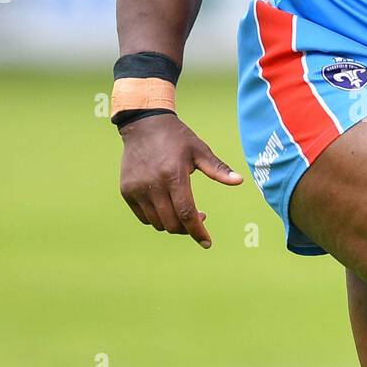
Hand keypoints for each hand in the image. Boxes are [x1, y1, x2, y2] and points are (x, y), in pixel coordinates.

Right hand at [119, 114, 242, 247]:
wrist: (143, 124)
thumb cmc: (176, 137)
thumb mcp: (200, 150)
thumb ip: (218, 169)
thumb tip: (240, 181)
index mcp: (173, 175)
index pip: (186, 213)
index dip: (198, 231)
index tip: (207, 242)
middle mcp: (153, 184)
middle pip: (172, 223)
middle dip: (188, 228)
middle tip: (200, 216)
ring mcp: (137, 189)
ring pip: (158, 223)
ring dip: (173, 224)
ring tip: (182, 210)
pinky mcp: (126, 191)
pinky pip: (144, 217)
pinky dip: (157, 219)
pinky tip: (166, 207)